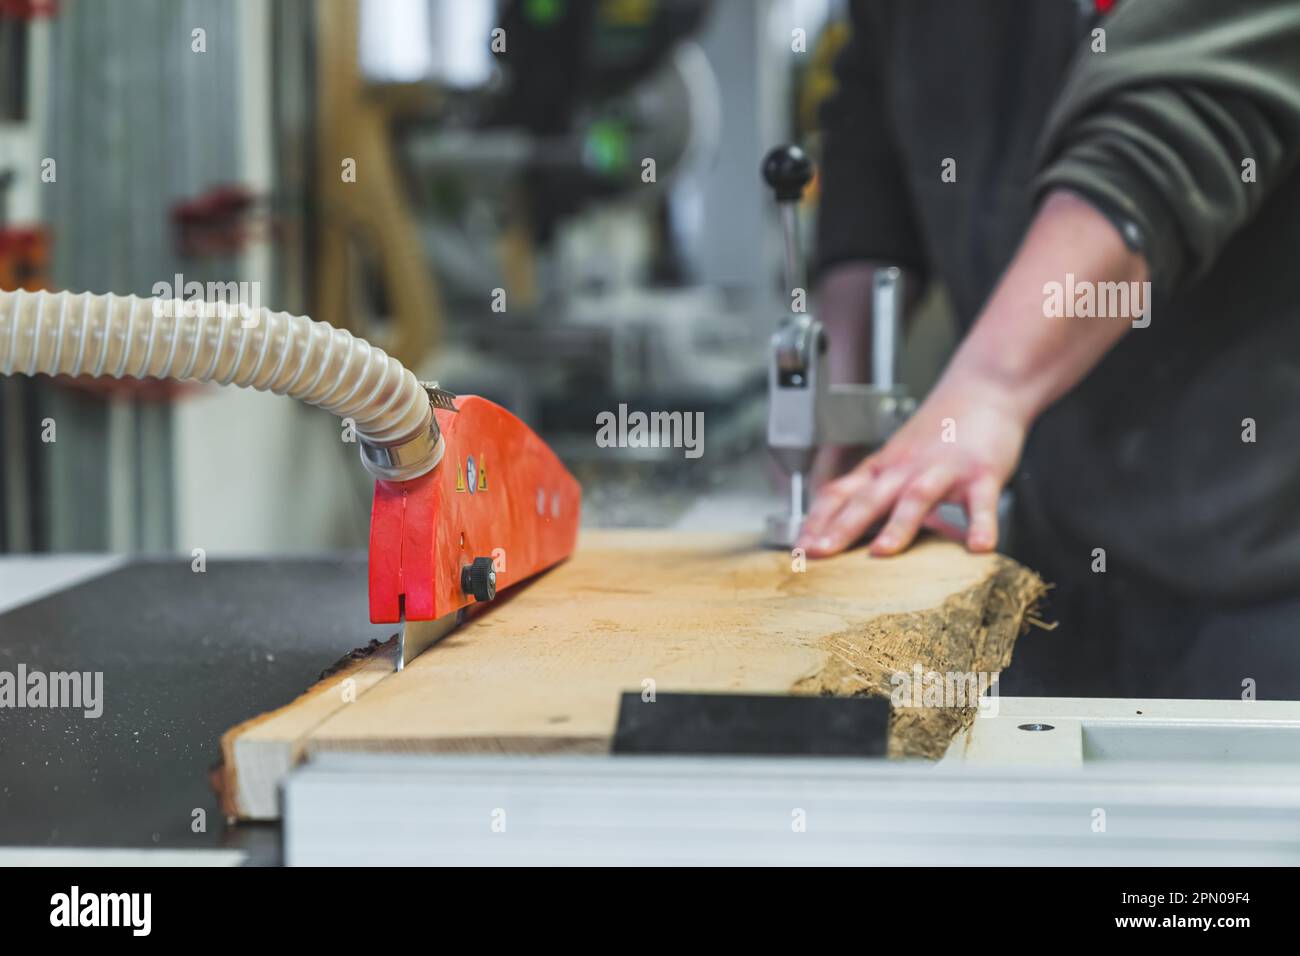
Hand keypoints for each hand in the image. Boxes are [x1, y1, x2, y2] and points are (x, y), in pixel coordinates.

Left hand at [796, 369, 1029, 557]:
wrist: (984, 388)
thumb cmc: (941, 430)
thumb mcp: (898, 458)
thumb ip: (877, 493)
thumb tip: (847, 530)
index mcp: (882, 468)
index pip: (839, 494)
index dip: (817, 520)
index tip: (800, 547)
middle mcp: (906, 468)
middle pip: (868, 499)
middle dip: (841, 527)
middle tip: (820, 552)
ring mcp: (943, 470)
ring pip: (915, 498)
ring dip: (898, 526)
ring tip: (882, 552)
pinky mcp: (981, 472)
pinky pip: (981, 502)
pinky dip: (981, 524)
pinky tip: (979, 547)